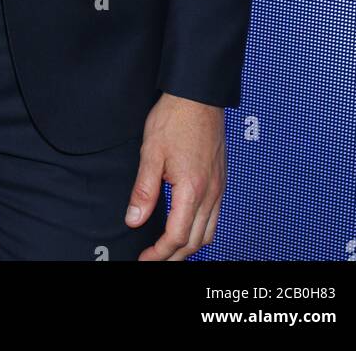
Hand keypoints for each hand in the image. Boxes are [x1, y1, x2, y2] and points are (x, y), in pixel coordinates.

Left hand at [125, 91, 226, 260]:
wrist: (198, 95)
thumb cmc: (175, 118)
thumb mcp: (151, 153)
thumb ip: (144, 191)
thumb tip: (134, 219)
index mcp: (192, 189)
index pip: (178, 237)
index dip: (159, 253)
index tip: (145, 258)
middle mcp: (210, 192)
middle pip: (196, 241)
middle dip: (174, 256)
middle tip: (154, 259)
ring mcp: (219, 187)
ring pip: (210, 232)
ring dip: (190, 246)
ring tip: (170, 249)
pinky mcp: (221, 180)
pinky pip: (215, 216)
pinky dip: (202, 230)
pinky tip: (188, 225)